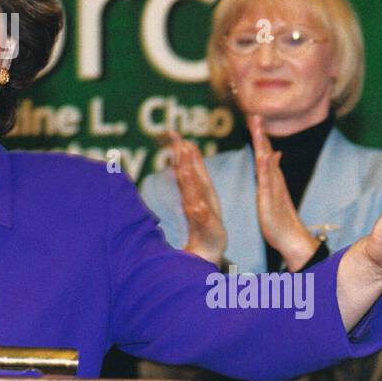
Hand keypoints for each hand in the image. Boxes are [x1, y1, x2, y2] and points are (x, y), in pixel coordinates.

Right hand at [168, 131, 226, 263]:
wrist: (207, 248)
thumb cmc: (205, 216)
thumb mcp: (202, 188)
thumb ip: (194, 167)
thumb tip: (186, 144)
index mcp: (194, 188)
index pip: (185, 166)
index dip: (180, 150)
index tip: (174, 133)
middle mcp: (192, 198)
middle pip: (186, 178)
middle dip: (182, 162)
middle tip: (179, 145)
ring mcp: (198, 213)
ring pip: (191, 196)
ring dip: (188, 184)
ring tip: (184, 171)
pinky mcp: (206, 227)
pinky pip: (202, 219)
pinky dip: (199, 212)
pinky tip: (197, 206)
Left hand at [249, 114, 319, 269]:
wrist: (290, 238)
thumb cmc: (279, 216)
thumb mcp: (272, 189)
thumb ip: (272, 170)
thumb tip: (274, 152)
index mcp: (271, 176)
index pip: (264, 151)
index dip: (258, 134)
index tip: (253, 116)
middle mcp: (273, 179)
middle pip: (266, 151)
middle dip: (260, 132)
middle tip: (254, 114)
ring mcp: (273, 188)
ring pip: (267, 162)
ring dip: (262, 144)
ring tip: (257, 129)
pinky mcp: (271, 199)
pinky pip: (268, 181)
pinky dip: (267, 167)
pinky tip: (265, 156)